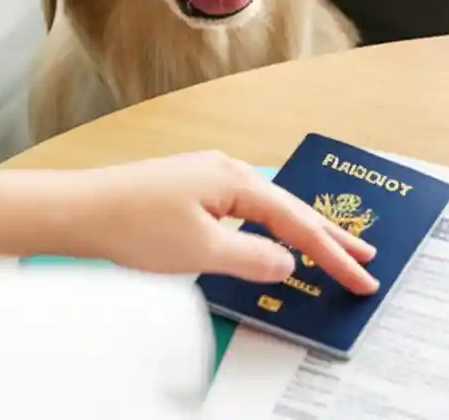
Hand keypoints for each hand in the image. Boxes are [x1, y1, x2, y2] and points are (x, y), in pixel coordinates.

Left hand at [73, 151, 378, 293]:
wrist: (82, 209)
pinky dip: (271, 226)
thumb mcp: (201, 252)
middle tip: (367, 259)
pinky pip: (247, 208)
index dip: (333, 254)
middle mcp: (228, 171)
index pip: (297, 223)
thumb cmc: (134, 225)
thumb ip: (252, 259)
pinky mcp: (192, 188)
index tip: (361, 277)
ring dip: (302, 230)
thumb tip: (288, 263)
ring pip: (269, 208)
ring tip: (333, 249)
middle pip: (291, 208)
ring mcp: (209, 177)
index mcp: (236, 182)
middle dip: (330, 236)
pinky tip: (275, 236)